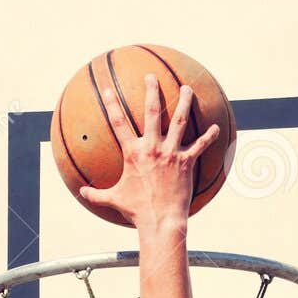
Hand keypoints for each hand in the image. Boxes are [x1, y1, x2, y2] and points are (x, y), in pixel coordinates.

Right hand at [80, 75, 219, 230]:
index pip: (119, 123)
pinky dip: (209, 137)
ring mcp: (171, 153)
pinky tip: (216, 127)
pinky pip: (200, 146)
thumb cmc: (136, 210)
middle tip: (151, 76)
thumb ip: (96, 194)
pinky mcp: (186, 163)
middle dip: (151, 91)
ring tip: (186, 89)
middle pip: (152, 113)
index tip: (108, 89)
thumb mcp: (113, 199)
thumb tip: (81, 192)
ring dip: (183, 103)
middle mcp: (152, 148)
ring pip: (179, 121)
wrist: (160, 220)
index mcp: (133, 153)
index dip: (112, 104)